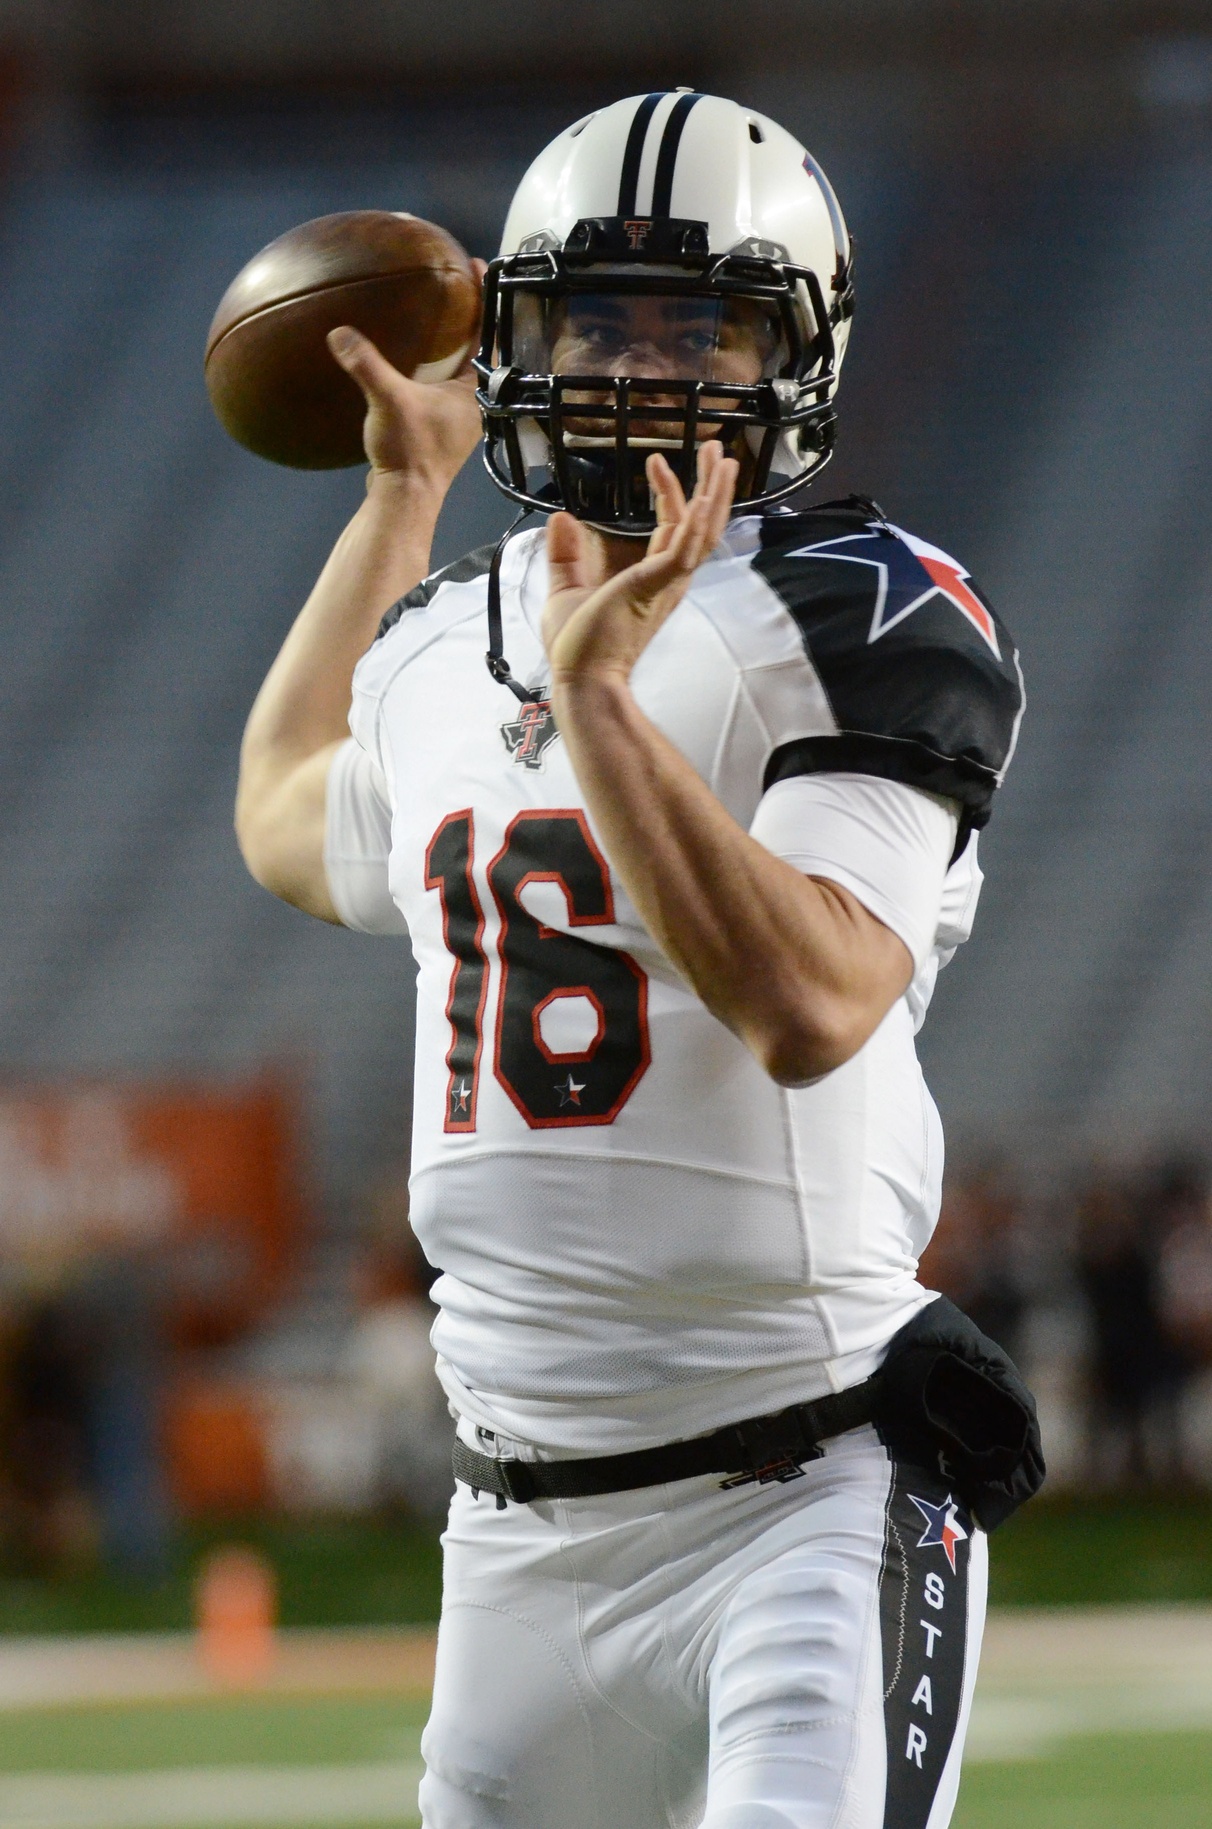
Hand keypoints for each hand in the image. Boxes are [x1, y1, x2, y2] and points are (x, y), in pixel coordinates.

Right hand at [326, 258, 486, 492]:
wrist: (405, 498)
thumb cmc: (410, 451)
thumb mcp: (388, 399)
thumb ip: (366, 364)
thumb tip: (340, 334)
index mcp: (474, 391)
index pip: (487, 333)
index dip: (483, 297)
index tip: (474, 265)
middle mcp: (473, 404)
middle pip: (478, 350)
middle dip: (469, 317)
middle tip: (455, 285)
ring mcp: (458, 419)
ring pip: (462, 371)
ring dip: (453, 343)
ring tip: (438, 314)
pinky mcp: (438, 431)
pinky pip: (442, 388)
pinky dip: (434, 367)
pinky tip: (416, 359)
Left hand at [542, 444, 738, 688]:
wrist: (581, 678)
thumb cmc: (578, 646)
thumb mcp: (565, 589)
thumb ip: (566, 553)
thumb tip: (560, 517)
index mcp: (652, 578)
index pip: (672, 527)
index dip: (671, 493)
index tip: (657, 461)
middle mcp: (668, 579)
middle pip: (701, 525)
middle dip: (711, 486)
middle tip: (718, 450)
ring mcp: (666, 583)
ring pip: (702, 532)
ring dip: (714, 494)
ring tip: (722, 459)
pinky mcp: (656, 586)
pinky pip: (684, 549)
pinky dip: (697, 521)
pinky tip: (704, 495)